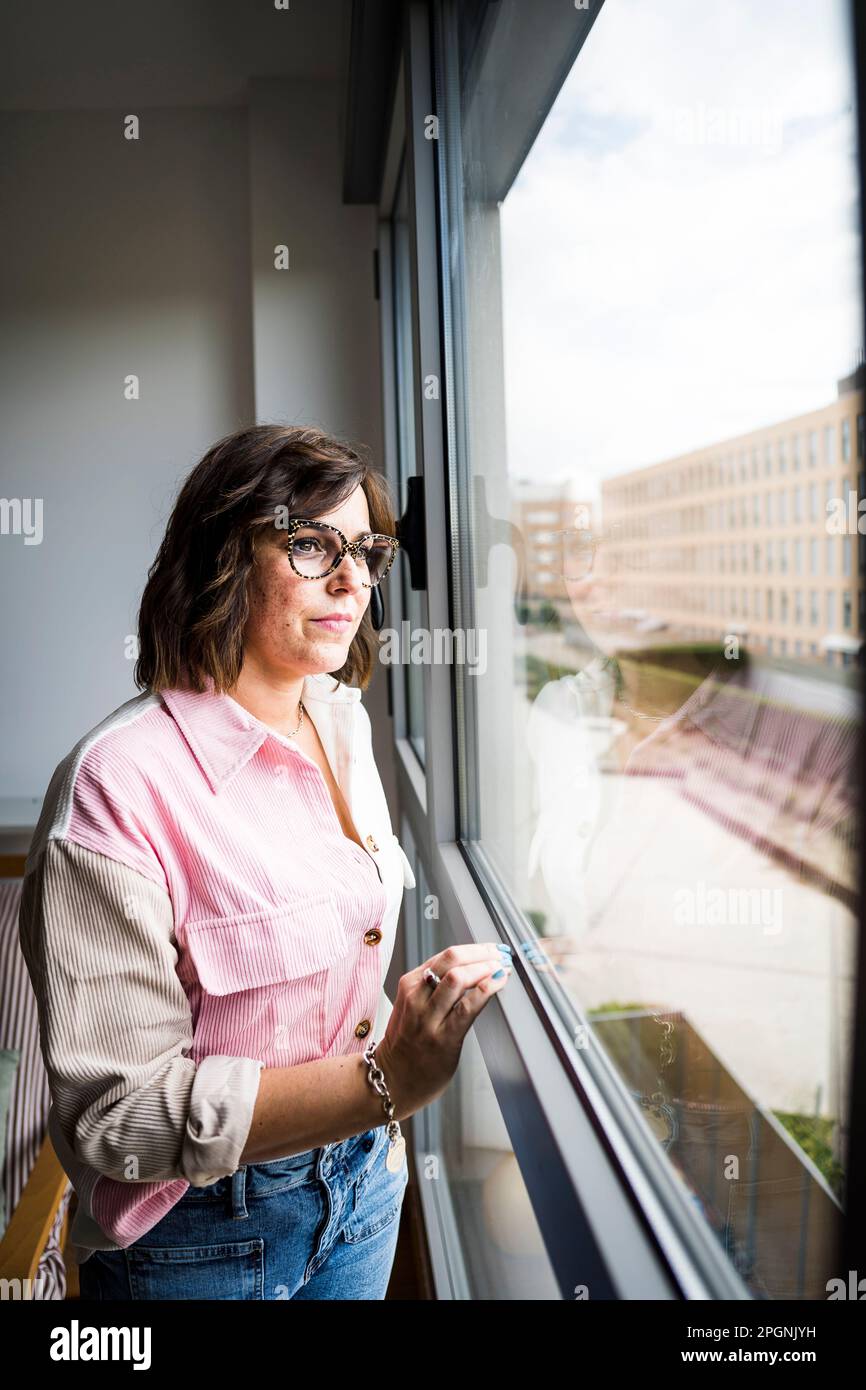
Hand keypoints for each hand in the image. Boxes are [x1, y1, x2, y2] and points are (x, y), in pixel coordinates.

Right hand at [374, 941, 511, 1120]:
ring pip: (458, 978)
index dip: (474, 949)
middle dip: (482, 953)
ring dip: (486, 968)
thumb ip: (433, 986)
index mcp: (410, 984)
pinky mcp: (442, 1038)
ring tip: (502, 967)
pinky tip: (498, 983)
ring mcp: (428, 1018)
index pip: (445, 955)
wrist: (392, 1080)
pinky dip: (486, 989)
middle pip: (452, 959)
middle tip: (500, 954)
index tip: (492, 949)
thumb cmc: (407, 1043)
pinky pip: (467, 1007)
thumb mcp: (412, 1005)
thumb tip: (471, 967)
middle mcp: (417, 997)